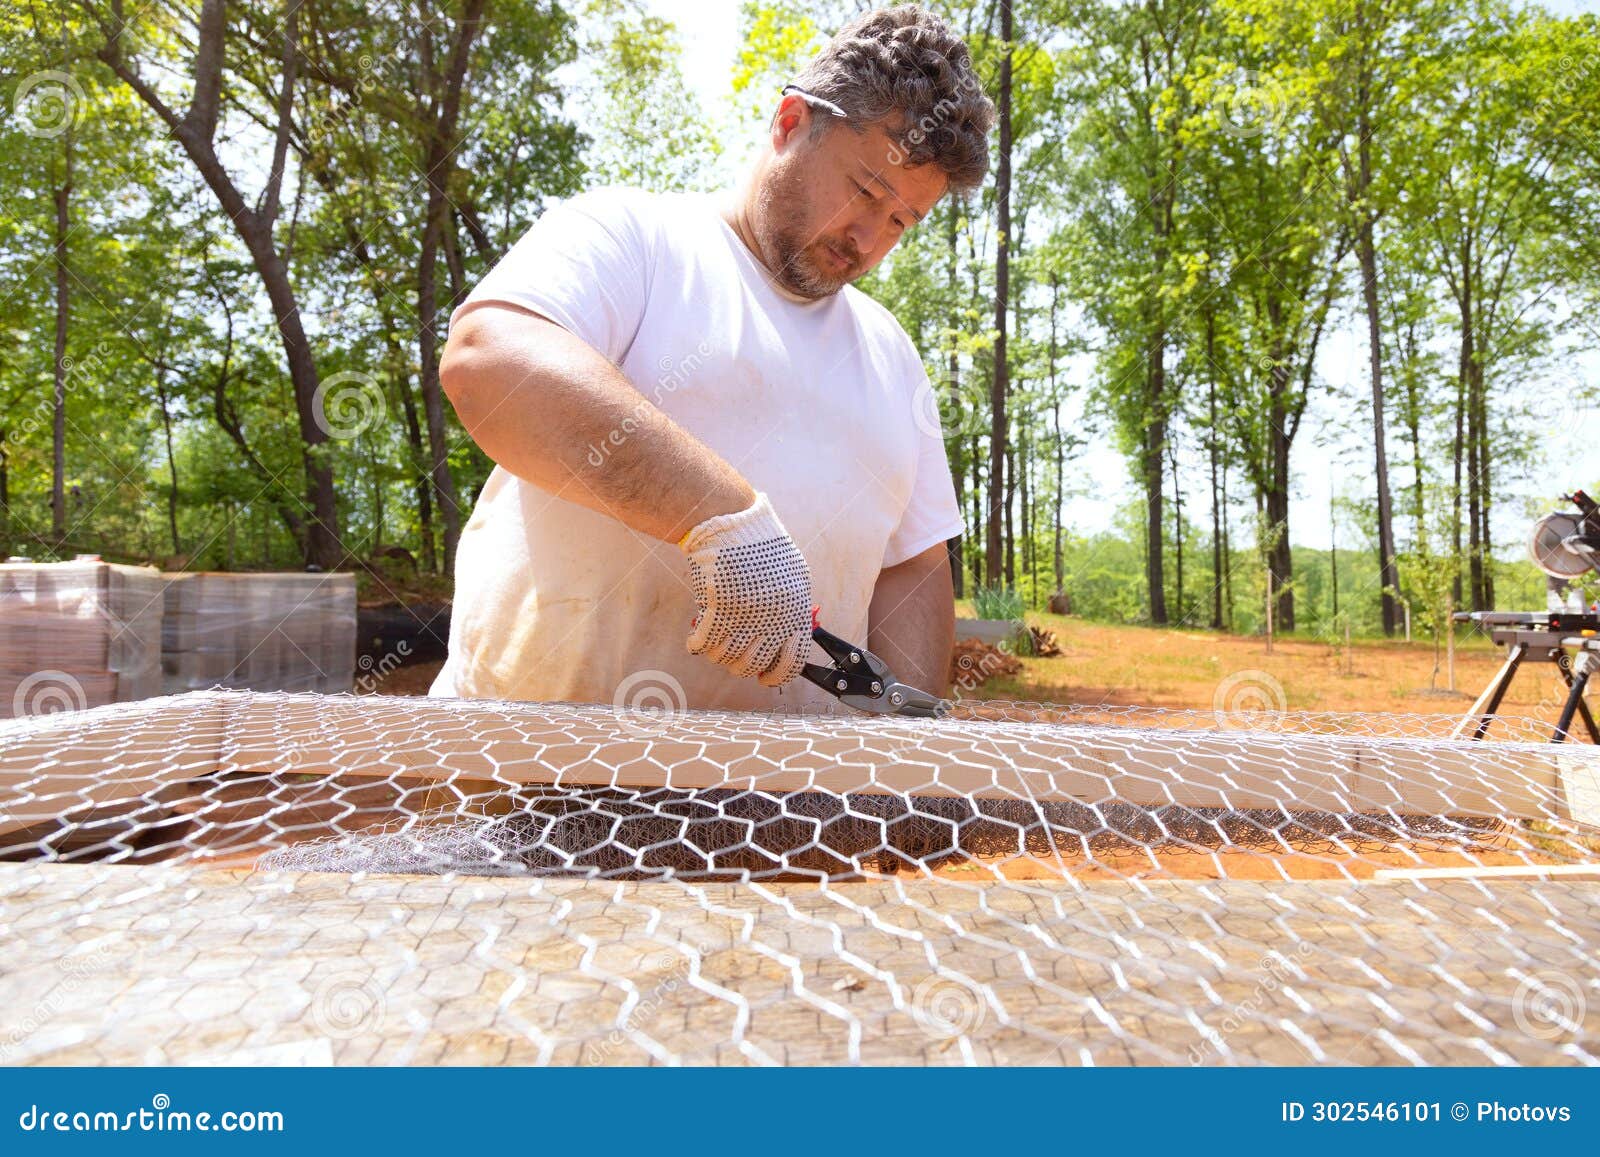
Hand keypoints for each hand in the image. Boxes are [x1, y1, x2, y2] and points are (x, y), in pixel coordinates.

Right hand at [680, 492, 812, 685]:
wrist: (731, 519)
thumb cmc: (760, 544)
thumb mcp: (791, 575)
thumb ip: (791, 608)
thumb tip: (787, 642)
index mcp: (796, 608)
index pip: (793, 660)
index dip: (777, 675)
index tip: (764, 678)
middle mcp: (774, 615)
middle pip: (754, 663)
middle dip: (739, 666)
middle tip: (730, 656)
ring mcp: (746, 613)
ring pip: (728, 658)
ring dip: (717, 655)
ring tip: (712, 644)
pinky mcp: (719, 607)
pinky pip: (705, 643)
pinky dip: (697, 645)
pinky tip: (695, 640)